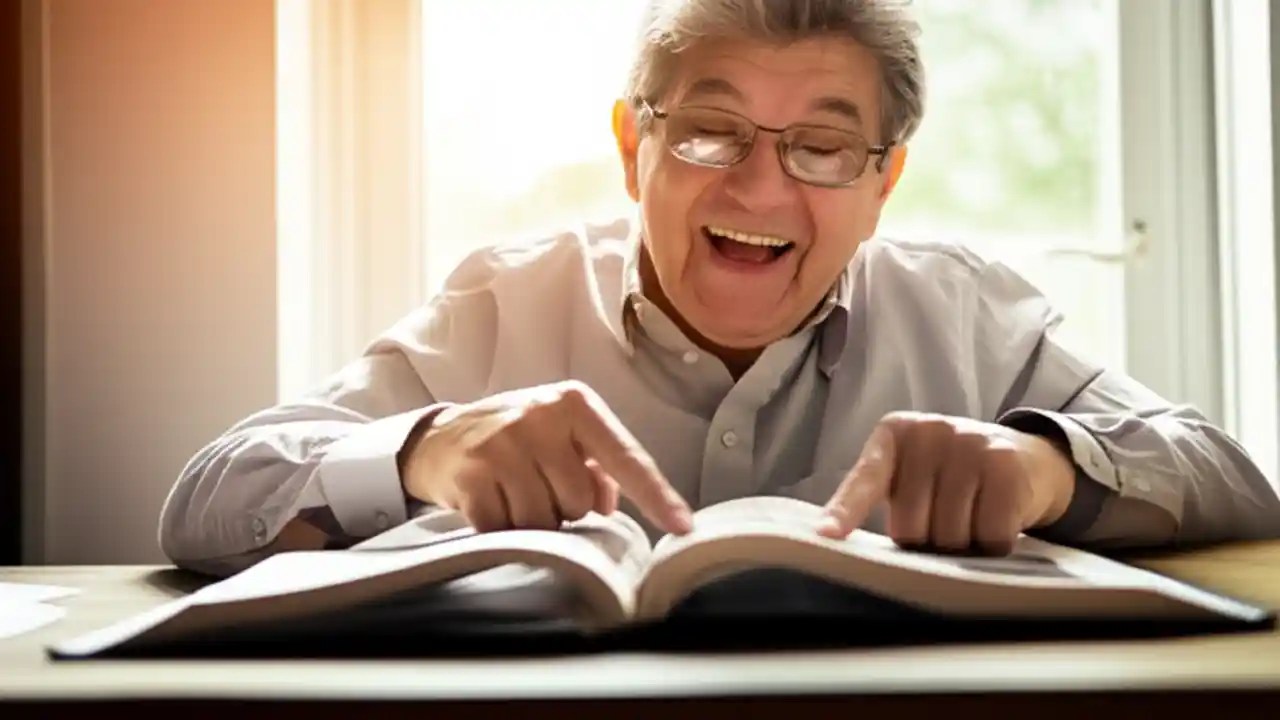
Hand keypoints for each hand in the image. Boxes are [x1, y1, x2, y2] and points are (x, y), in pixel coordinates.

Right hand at [399, 381, 692, 534]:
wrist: (440, 436)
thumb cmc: (517, 439)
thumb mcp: (561, 435)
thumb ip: (597, 465)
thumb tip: (609, 504)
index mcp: (574, 404)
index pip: (625, 456)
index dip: (656, 495)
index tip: (682, 526)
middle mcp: (539, 418)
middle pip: (580, 501)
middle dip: (565, 508)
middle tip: (539, 486)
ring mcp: (501, 445)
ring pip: (544, 520)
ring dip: (533, 521)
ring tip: (514, 494)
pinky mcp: (470, 475)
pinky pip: (505, 528)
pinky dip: (502, 527)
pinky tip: (491, 502)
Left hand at [817, 412, 1076, 554]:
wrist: (1028, 458)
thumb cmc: (953, 477)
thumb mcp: (914, 475)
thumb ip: (889, 498)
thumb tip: (856, 546)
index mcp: (894, 435)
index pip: (864, 480)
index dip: (844, 512)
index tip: (825, 536)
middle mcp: (929, 432)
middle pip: (911, 528)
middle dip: (927, 540)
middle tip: (944, 519)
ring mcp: (969, 445)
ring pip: (951, 537)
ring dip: (963, 545)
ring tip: (973, 516)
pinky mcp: (1006, 465)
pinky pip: (990, 536)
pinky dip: (994, 543)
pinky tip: (998, 519)